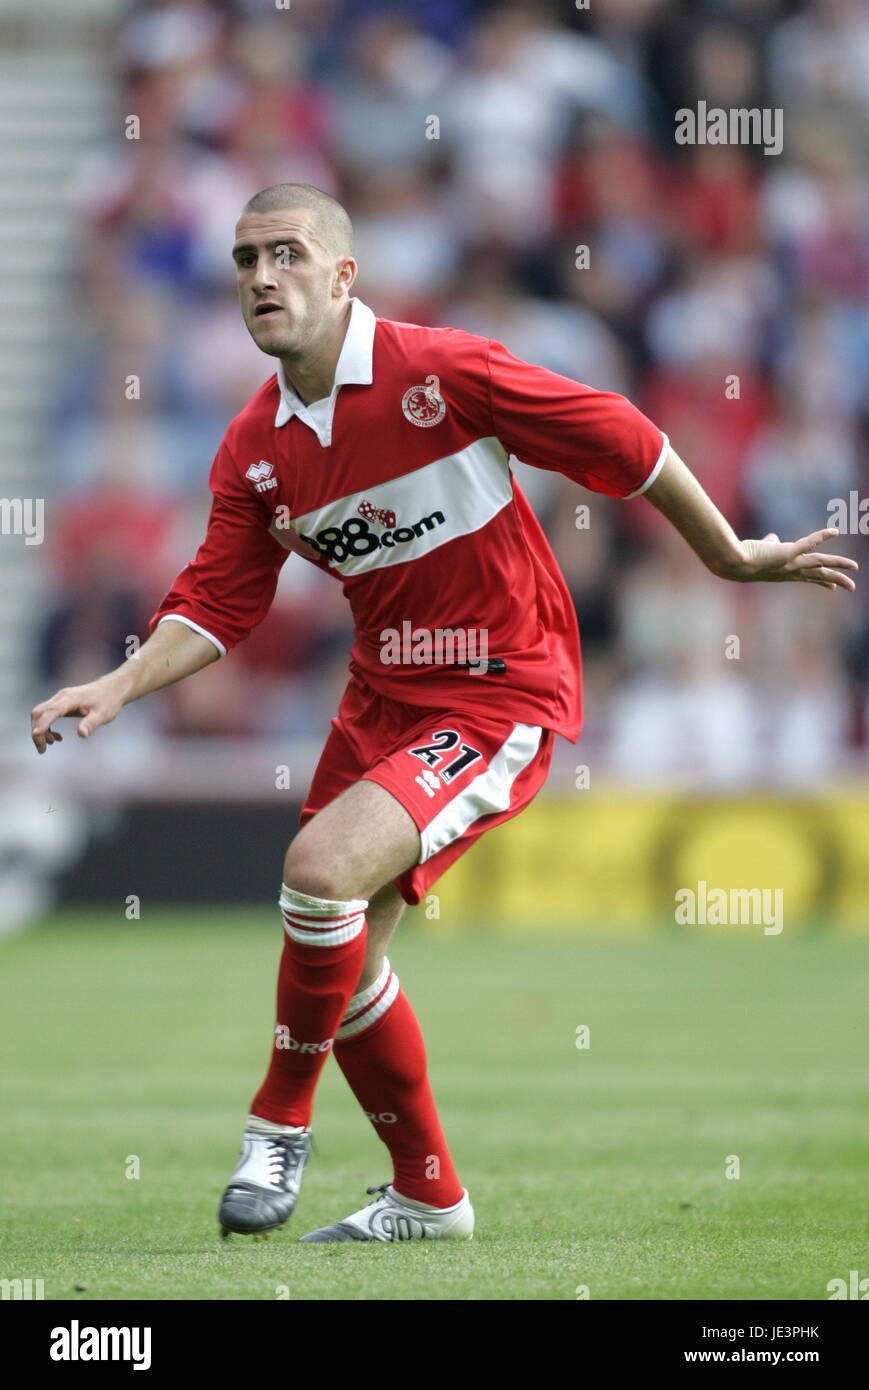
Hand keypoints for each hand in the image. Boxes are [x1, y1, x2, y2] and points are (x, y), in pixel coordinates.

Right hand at [31, 675, 127, 753]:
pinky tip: (57, 736)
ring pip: (40, 713)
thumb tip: (81, 734)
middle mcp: (61, 697)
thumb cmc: (108, 701)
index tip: (37, 736)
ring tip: (52, 742)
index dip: (42, 724)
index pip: (51, 711)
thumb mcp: (103, 714)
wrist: (111, 689)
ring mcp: (60, 699)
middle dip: (36, 731)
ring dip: (40, 730)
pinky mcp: (61, 703)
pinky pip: (46, 714)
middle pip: (39, 712)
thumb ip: (91, 723)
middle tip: (43, 750)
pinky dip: (46, 726)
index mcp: (71, 699)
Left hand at [732, 529, 857, 590]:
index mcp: (785, 571)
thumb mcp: (762, 550)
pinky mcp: (787, 552)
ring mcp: (790, 563)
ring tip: (854, 567)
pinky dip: (821, 536)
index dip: (821, 581)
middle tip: (852, 587)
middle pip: (818, 576)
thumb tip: (772, 537)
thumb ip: (770, 543)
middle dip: (836, 580)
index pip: (807, 577)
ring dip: (838, 564)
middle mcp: (790, 570)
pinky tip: (834, 531)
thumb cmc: (743, 556)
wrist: (732, 562)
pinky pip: (808, 543)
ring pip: (820, 563)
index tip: (831, 587)